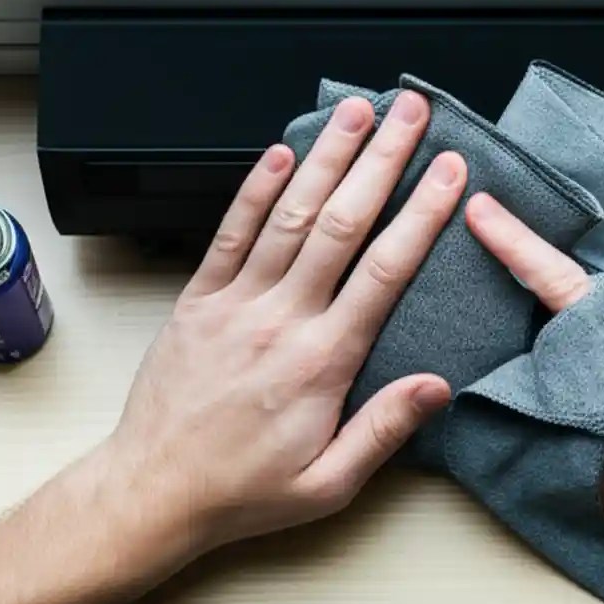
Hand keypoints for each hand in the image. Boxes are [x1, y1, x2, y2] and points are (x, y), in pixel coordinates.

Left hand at [111, 92, 464, 563]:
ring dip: (326, 158)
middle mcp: (280, 320)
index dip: (422, 214)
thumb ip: (384, 429)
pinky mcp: (197, 300)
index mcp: (321, 362)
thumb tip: (436, 386)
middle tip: (412, 115)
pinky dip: (255, 189)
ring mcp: (235, 304)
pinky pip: (230, 233)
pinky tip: (280, 153)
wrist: (154, 491)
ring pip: (289, 215)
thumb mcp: (328, 484)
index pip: (385, 271)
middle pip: (342, 223)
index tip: (449, 173)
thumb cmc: (242, 489)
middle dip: (383, 161)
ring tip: (356, 112)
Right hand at [464, 194, 603, 603]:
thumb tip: (547, 359)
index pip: (569, 305)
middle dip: (550, 254)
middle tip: (504, 218)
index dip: (523, 254)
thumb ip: (577, 414)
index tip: (489, 219)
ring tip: (560, 227)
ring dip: (600, 262)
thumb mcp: (603, 479)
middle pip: (602, 290)